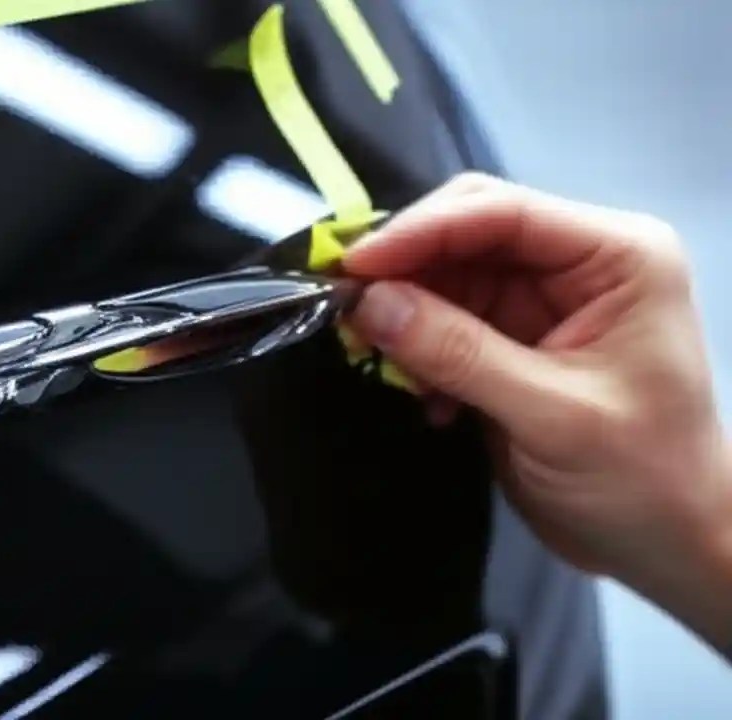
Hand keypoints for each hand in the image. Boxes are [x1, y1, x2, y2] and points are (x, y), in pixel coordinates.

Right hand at [343, 173, 731, 643]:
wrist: (668, 547)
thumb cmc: (640, 480)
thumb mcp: (551, 415)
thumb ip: (459, 354)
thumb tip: (369, 304)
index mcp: (615, 255)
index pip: (501, 212)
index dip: (420, 230)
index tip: (352, 266)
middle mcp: (578, 262)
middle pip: (466, 232)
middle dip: (405, 267)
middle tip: (344, 304)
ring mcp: (543, 300)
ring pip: (445, 276)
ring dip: (404, 314)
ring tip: (375, 355)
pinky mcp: (512, 340)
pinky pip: (443, 322)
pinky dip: (418, 351)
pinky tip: (423, 396)